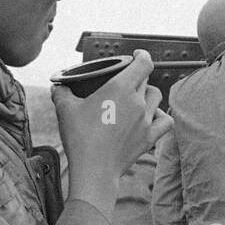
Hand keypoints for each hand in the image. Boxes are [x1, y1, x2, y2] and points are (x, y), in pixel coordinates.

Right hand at [52, 50, 172, 218]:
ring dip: (149, 93)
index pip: (144, 63)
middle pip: (146, 79)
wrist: (94, 169)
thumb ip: (61, 93)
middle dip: (138, 75)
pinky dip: (162, 116)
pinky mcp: (150, 138)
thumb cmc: (79, 137)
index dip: (143, 55)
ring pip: (157, 97)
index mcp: (120, 88)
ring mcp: (146, 120)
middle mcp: (138, 102)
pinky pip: (166, 121)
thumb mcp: (64, 110)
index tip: (137, 55)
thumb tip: (57, 88)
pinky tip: (153, 117)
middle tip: (126, 79)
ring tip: (138, 97)